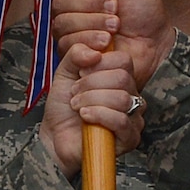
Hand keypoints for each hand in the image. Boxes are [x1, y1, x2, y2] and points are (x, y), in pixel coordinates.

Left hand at [39, 42, 144, 174]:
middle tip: (74, 93)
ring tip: (77, 106)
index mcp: (121, 77)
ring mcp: (134, 117)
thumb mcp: (65, 71)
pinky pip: (121, 120)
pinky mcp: (130, 138)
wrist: (55, 136)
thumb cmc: (64, 106)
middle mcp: (132, 95)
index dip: (99, 63)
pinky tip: (85, 116)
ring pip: (122, 99)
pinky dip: (98, 115)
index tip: (80, 73)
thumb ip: (76, 53)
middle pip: (122, 78)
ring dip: (92, 99)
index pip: (123, 60)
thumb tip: (96, 51)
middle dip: (91, 83)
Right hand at [51, 0, 173, 86]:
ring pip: (63, 24)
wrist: (154, 43)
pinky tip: (107, 43)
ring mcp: (70, 35)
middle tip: (115, 10)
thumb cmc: (143, 11)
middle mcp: (70, 12)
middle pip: (60, 3)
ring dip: (94, 23)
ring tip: (115, 27)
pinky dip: (91, 40)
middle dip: (92, 5)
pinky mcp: (74, 56)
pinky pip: (68, 44)